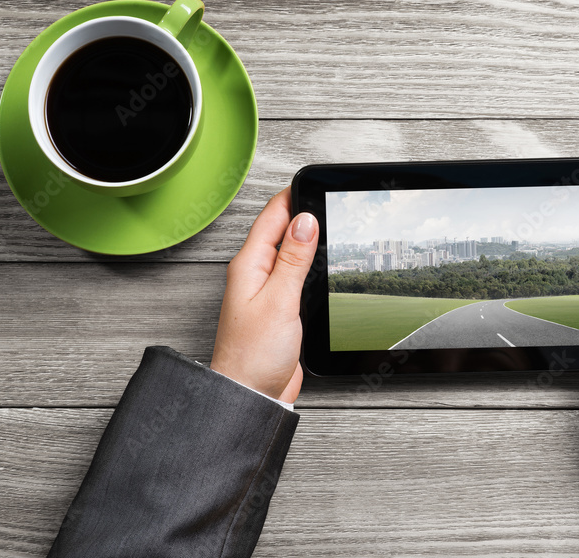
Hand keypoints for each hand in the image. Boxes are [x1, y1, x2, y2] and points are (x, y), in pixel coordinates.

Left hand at [210, 187, 318, 402]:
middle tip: (327, 198)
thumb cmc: (253, 355)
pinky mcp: (279, 309)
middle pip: (280, 231)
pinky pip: (295, 276)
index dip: (293, 197)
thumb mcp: (279, 300)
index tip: (315, 184)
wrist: (250, 395)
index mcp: (249, 265)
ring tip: (329, 223)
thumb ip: (293, 259)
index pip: (272, 217)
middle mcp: (255, 274)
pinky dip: (310, 264)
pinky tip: (321, 263)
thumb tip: (305, 222)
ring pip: (289, 252)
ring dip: (307, 238)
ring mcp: (267, 291)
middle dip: (303, 213)